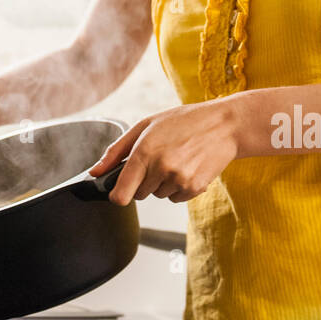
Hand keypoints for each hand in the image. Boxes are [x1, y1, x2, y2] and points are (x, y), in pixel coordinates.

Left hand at [88, 98, 246, 205]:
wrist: (225, 125)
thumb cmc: (184, 121)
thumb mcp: (145, 126)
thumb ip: (116, 151)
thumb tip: (95, 172)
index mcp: (144, 153)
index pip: (121, 195)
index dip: (117, 195)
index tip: (119, 192)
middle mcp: (161, 169)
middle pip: (139, 195)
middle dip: (144, 182)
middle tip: (159, 160)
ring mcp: (179, 180)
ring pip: (158, 196)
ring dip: (163, 183)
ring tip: (177, 159)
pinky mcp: (194, 188)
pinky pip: (176, 198)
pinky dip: (179, 187)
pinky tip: (188, 167)